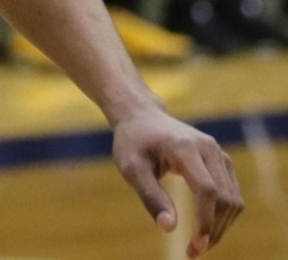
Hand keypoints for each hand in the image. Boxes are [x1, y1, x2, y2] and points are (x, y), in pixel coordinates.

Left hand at [112, 109, 242, 256]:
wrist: (142, 117)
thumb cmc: (133, 142)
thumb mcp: (130, 168)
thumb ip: (150, 196)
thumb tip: (169, 228)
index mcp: (185, 148)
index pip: (207, 190)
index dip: (205, 220)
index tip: (196, 246)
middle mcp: (209, 149)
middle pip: (224, 197)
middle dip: (213, 229)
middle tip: (194, 251)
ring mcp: (219, 153)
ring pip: (233, 198)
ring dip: (220, 225)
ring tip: (198, 243)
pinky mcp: (222, 161)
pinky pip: (232, 194)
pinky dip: (223, 214)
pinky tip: (205, 227)